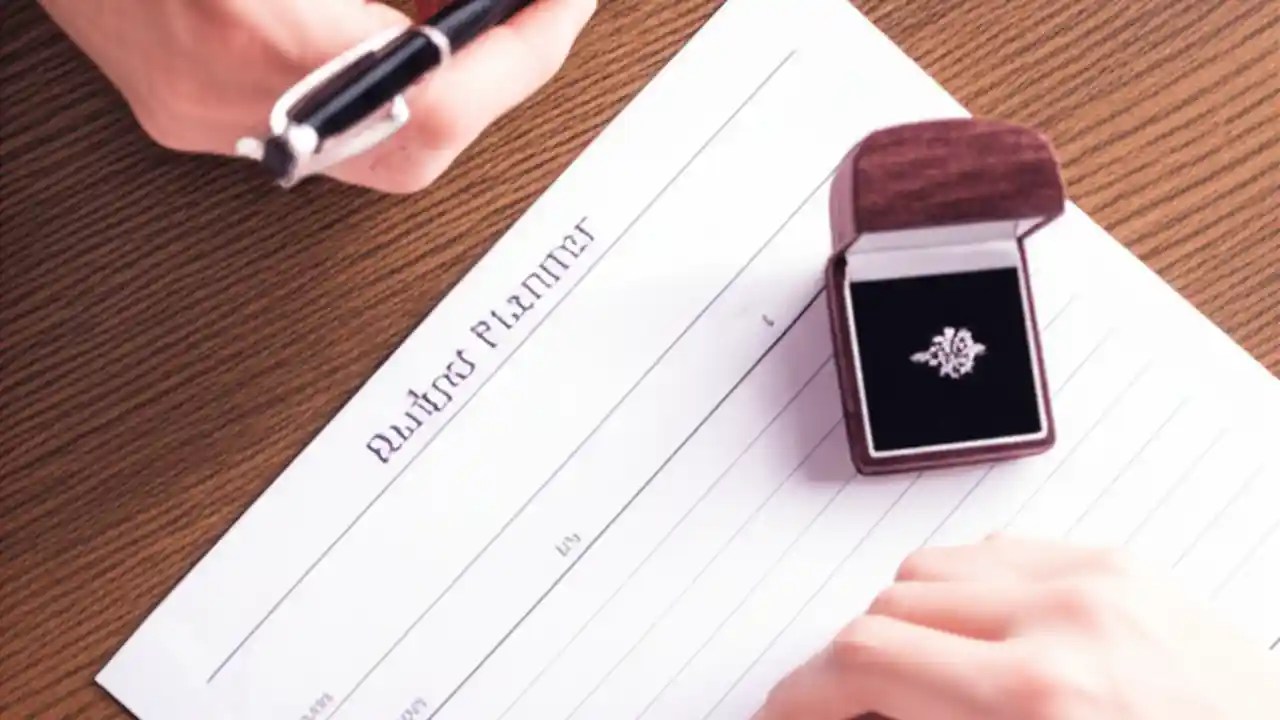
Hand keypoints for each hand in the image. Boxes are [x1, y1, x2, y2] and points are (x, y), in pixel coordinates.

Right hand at [39, 0, 595, 192]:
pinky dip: (384, 90)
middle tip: (536, 17)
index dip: (523, 54)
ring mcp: (195, 117)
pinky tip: (406, 37)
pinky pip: (322, 127)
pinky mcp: (185, 114)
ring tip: (481, 20)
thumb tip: (493, 2)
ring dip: (448, 90)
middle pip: (413, 152)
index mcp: (242, 28)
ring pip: (374, 151)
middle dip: (497, 84)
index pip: (436, 96)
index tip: (563, 8)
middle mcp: (214, 94)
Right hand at [754, 534, 1279, 719]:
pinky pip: (994, 552)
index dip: (801, 692)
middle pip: (885, 608)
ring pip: (928, 569)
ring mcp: (1098, 580)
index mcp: (1038, 701)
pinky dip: (964, 594)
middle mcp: (1065, 620)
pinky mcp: (1122, 563)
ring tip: (928, 681)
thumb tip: (854, 713)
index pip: (864, 659)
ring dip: (907, 625)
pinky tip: (981, 642)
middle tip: (860, 712)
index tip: (783, 714)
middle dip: (854, 668)